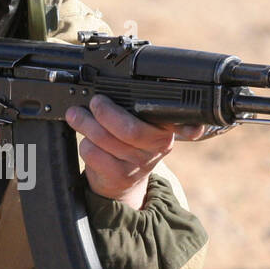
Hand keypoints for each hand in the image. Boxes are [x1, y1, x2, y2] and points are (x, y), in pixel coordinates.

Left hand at [65, 96, 213, 209]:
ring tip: (77, 116)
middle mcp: (157, 148)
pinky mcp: (119, 176)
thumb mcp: (141, 124)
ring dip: (85, 124)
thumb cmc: (129, 144)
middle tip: (94, 102)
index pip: (170, 118)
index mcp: (166, 129)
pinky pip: (93, 153)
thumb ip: (133, 106)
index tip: (192, 127)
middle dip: (104, 112)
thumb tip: (106, 86)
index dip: (184, 124)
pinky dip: (84, 143)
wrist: (123, 181)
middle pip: (129, 129)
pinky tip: (87, 141)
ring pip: (105, 139)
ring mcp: (139, 164)